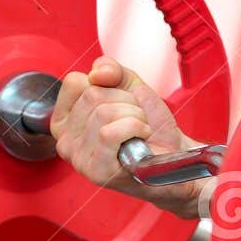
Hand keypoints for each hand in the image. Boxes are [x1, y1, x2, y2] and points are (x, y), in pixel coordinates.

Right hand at [50, 56, 202, 216]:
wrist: (174, 153)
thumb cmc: (149, 124)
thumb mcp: (129, 86)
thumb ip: (111, 69)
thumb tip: (97, 72)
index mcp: (66, 118)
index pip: (74, 81)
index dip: (107, 84)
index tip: (120, 101)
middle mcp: (65, 140)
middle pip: (91, 96)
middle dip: (125, 101)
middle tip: (135, 120)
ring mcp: (79, 158)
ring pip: (103, 113)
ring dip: (134, 117)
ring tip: (139, 132)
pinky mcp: (96, 171)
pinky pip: (109, 133)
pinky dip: (135, 128)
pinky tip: (140, 140)